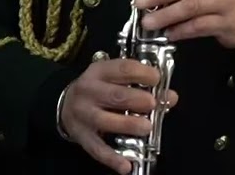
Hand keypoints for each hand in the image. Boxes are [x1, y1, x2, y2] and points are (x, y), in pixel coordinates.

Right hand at [60, 59, 179, 174]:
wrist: (64, 104)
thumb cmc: (98, 89)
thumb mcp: (115, 79)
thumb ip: (142, 85)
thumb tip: (170, 96)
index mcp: (99, 72)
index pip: (122, 68)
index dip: (142, 73)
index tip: (157, 79)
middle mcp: (89, 91)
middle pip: (114, 95)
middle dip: (136, 100)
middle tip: (152, 104)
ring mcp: (83, 115)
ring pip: (105, 121)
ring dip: (128, 124)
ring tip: (147, 127)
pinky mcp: (81, 136)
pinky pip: (97, 149)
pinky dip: (113, 158)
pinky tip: (127, 166)